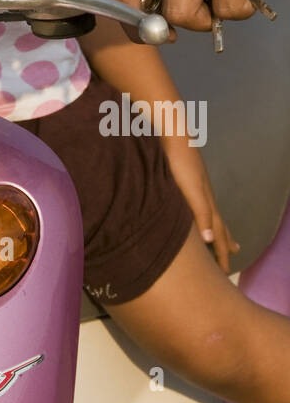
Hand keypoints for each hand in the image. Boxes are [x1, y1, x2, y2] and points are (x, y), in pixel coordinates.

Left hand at [161, 139, 239, 272]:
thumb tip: (212, 240)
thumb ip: (200, 212)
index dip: (222, 251)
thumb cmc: (178, 161)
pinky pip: (198, 202)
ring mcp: (196, 184)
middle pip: (218, 222)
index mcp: (205, 200)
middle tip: (232, 256)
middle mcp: (204, 194)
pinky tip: (194, 209)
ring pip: (209, 212)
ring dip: (215, 227)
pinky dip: (202, 213)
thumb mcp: (190, 188)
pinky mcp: (186, 176)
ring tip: (219, 236)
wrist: (170, 131)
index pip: (218, 232)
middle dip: (224, 242)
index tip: (226, 271)